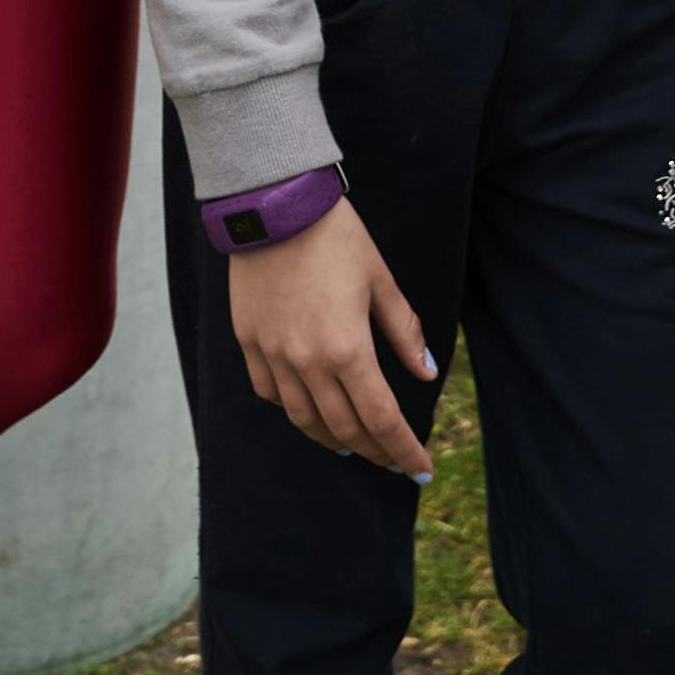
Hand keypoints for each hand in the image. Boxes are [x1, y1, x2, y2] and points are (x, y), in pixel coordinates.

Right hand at [227, 202, 437, 473]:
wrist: (273, 205)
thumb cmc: (335, 237)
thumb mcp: (380, 280)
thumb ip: (403, 332)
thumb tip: (425, 373)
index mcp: (347, 349)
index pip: (382, 419)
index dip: (404, 449)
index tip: (421, 469)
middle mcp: (307, 362)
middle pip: (344, 428)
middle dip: (375, 450)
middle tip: (392, 459)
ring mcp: (273, 355)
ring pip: (304, 419)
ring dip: (332, 439)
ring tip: (352, 445)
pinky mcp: (249, 342)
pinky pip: (271, 393)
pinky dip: (294, 410)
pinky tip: (308, 410)